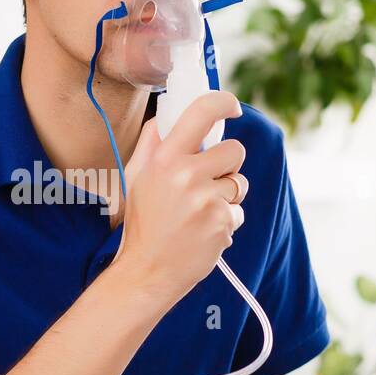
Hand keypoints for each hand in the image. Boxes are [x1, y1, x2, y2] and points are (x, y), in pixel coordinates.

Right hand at [111, 91, 246, 310]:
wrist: (147, 271)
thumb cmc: (143, 224)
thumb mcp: (136, 179)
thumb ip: (151, 145)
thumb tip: (164, 117)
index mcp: (165, 159)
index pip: (202, 112)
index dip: (223, 102)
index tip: (232, 107)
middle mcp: (187, 175)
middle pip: (234, 150)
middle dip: (227, 164)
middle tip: (206, 182)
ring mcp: (208, 200)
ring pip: (239, 183)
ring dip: (227, 195)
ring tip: (200, 212)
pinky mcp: (223, 223)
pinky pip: (238, 211)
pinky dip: (225, 221)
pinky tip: (202, 232)